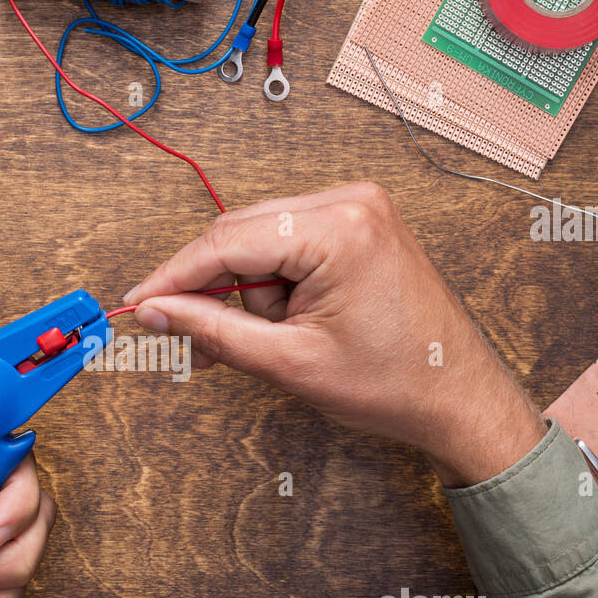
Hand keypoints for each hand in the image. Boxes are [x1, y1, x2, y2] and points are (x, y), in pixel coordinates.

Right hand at [124, 183, 544, 485]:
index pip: (227, 241)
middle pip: (241, 232)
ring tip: (279, 339)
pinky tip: (287, 320)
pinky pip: (291, 241)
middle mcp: (351, 202)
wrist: (458, 396)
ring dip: (252, 289)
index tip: (140, 301)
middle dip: (215, 287)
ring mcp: (360, 207)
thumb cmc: (396, 382)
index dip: (173, 276)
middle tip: (191, 334)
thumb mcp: (289, 362)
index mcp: (339, 230)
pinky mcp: (362, 222)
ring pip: (262, 238)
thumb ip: (214, 329)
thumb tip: (160, 310)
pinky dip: (277, 281)